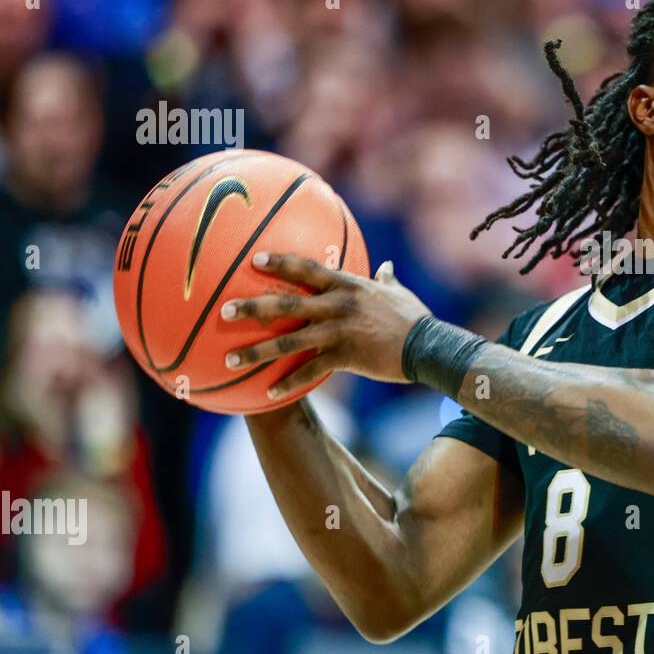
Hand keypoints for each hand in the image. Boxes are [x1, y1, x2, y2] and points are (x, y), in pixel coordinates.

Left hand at [222, 252, 429, 396]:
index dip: (279, 262)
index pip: (307, 269)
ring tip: (230, 359)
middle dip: (253, 307)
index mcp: (348, 286)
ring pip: (289, 340)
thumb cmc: (414, 318)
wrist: (428, 346)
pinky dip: (288, 383)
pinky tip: (268, 393)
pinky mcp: (344, 357)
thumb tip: (387, 266)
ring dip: (257, 351)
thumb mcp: (399, 293)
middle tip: (224, 309)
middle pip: (287, 302)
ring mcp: (339, 332)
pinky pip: (309, 371)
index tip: (252, 260)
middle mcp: (338, 305)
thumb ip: (387, 279)